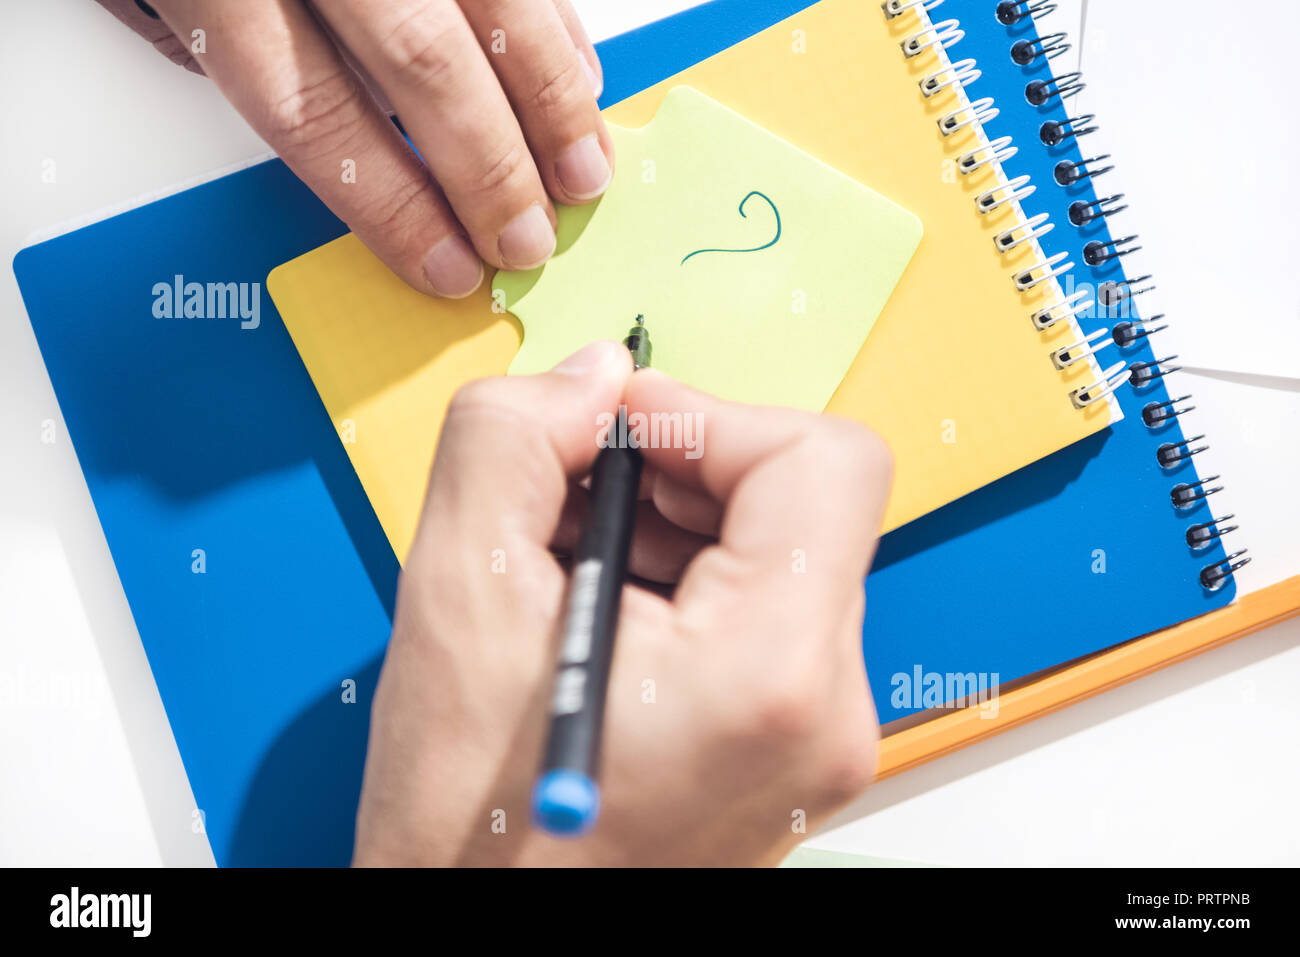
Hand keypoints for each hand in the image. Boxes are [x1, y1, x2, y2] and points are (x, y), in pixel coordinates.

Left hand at [98, 0, 611, 296]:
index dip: (391, 204)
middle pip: (419, 64)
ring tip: (586, 176)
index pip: (313, 112)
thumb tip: (351, 137)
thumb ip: (230, 50)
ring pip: (494, 6)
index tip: (446, 266)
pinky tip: (582, 79)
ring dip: (551, 101)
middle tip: (527, 240)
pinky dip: (556, 25)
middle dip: (490, 169)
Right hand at [353, 341, 892, 865]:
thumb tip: (593, 378)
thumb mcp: (457, 598)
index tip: (617, 434)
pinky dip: (684, 583)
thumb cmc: (471, 832)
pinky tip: (597, 610)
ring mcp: (815, 737)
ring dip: (674, 525)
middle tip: (573, 494)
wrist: (477, 948)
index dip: (710, 416)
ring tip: (569, 562)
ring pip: (779, 552)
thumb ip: (512, 440)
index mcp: (770, 669)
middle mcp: (825, 710)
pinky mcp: (789, 749)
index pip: (822, 459)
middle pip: (802, 501)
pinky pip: (762, 615)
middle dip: (679, 471)